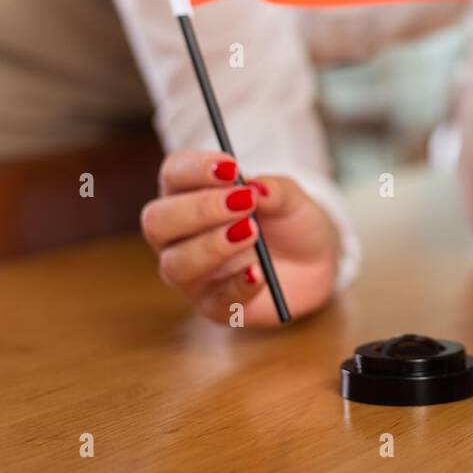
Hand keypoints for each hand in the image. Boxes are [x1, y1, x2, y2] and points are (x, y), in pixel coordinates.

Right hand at [140, 151, 339, 325]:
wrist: (314, 262)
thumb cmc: (289, 221)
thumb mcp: (291, 198)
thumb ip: (275, 190)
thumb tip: (256, 187)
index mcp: (189, 194)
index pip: (173, 174)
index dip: (195, 168)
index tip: (231, 168)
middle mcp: (178, 235)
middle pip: (158, 221)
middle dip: (199, 209)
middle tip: (243, 202)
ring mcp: (192, 273)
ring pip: (175, 264)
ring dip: (213, 246)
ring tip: (253, 232)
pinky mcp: (214, 305)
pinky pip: (213, 302)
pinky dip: (237, 286)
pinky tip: (259, 273)